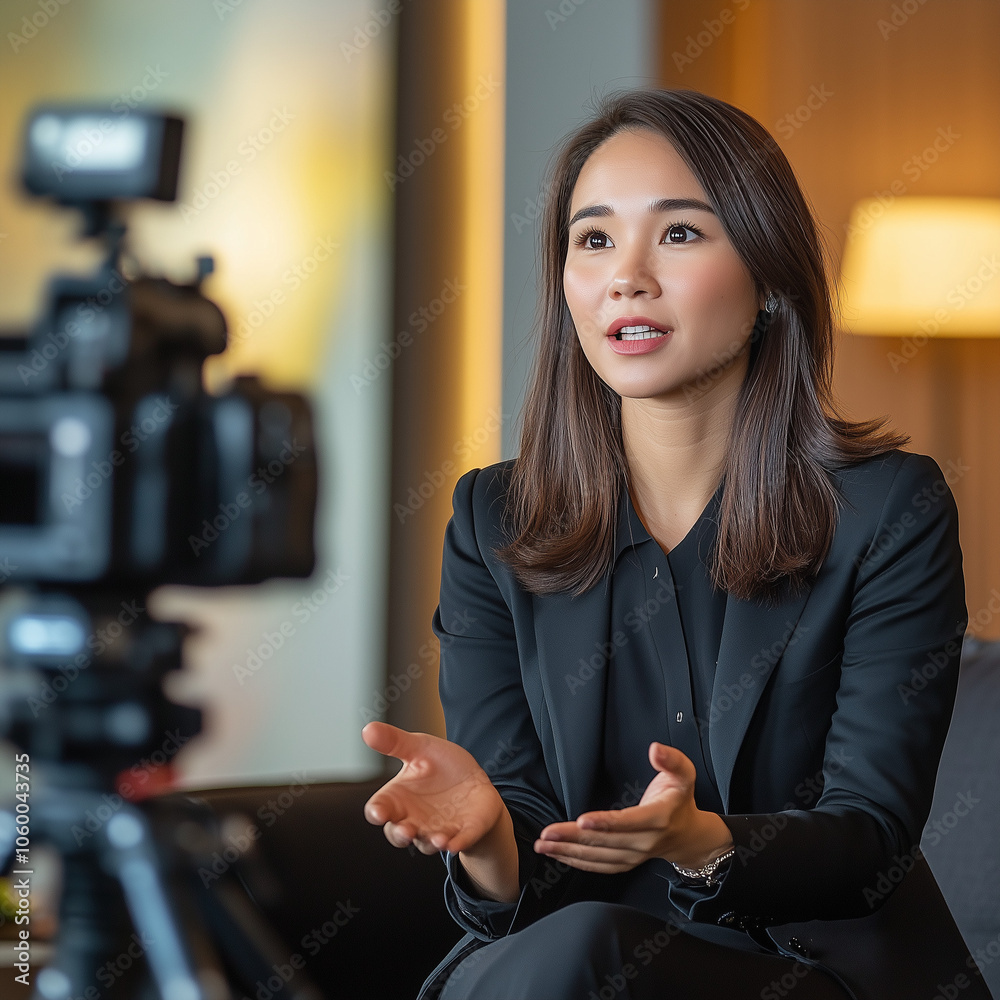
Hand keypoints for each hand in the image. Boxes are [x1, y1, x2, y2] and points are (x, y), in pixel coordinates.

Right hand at [361, 721, 506, 856]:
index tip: (378, 813)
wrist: (474, 780)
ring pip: (429, 842)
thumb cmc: (441, 767)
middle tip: (406, 831)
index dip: (377, 812)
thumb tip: (368, 729)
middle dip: (401, 835)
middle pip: (399, 834)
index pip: (380, 808)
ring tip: (438, 838)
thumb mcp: (419, 748)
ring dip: (432, 842)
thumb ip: (395, 742)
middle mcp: (415, 819)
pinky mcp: (464, 832)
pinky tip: (456, 843)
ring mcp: (438, 829)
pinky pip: (459, 841)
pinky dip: (457, 843)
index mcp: (399, 798)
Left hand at [532, 741, 732, 873]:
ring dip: (569, 852)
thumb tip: (655, 748)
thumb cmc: (680, 800)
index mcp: (659, 818)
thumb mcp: (684, 774)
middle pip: (606, 841)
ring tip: (543, 845)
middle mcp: (646, 842)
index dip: (606, 823)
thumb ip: (672, 760)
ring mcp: (635, 856)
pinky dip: (577, 862)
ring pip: (599, 856)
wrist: (688, 836)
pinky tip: (558, 855)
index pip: (629, 822)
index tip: (582, 820)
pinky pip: (600, 866)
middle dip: (573, 838)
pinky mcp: (626, 862)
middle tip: (547, 834)